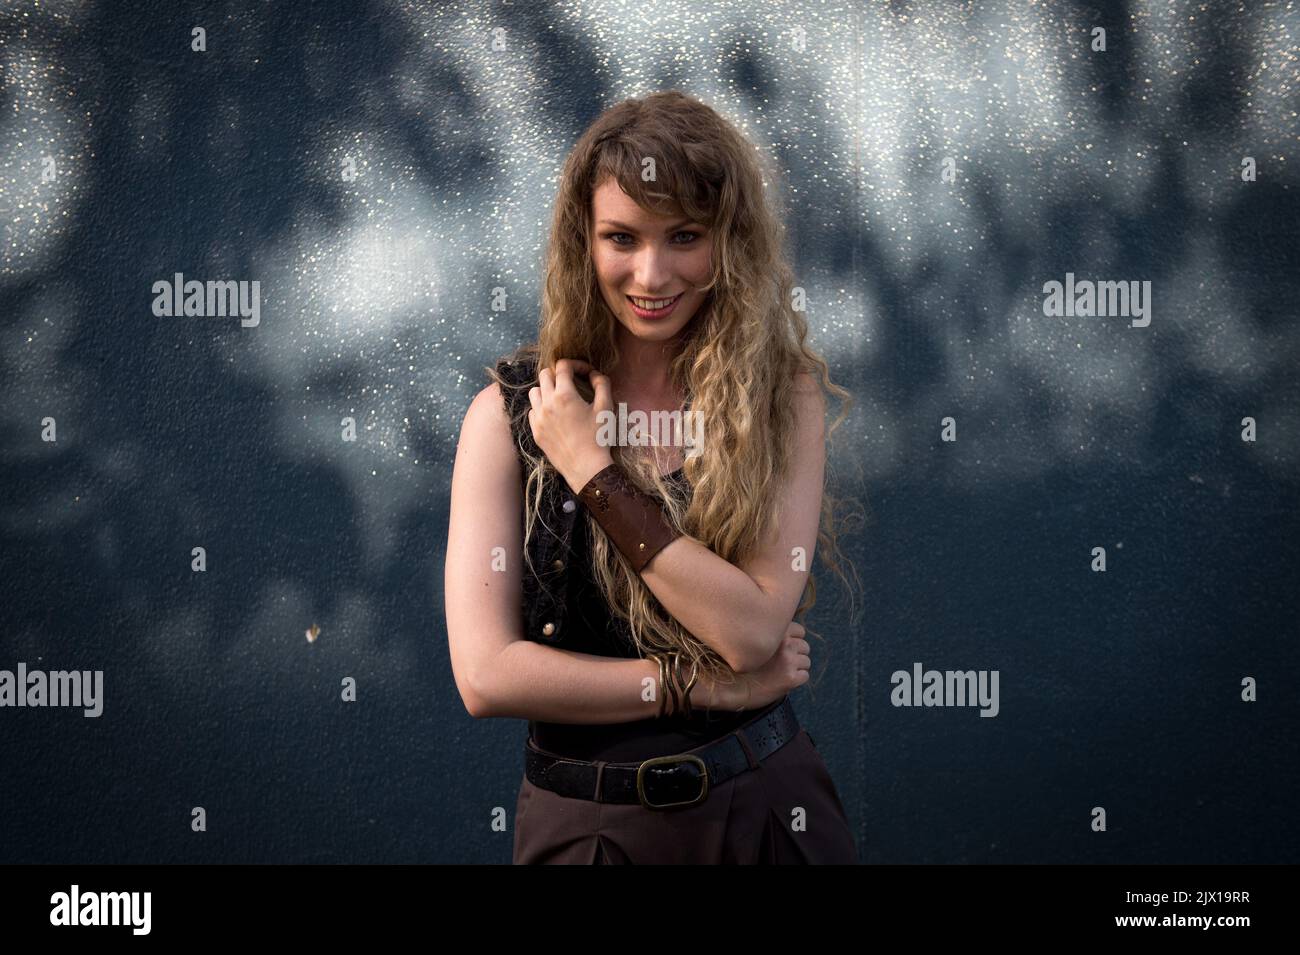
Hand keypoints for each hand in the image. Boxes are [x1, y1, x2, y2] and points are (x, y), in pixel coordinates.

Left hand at [527, 358, 614, 491]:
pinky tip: (554, 414)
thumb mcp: (606, 408)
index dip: (576, 364)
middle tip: (572, 382)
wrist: (586, 467)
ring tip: (560, 397)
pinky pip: (532, 411)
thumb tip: (594, 374)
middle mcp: (547, 404)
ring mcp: (539, 418)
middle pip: (544, 375)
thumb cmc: (599, 438)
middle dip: (558, 374)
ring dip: (546, 389)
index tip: (585, 372)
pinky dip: (541, 407)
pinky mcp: (536, 432)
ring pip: (534, 392)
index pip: (562, 366)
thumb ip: (602, 384)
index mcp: (564, 395)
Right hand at [696, 622, 810, 711]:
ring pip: (806, 662)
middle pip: (805, 646)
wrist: (730, 686)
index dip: (793, 640)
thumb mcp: (753, 640)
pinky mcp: (791, 678)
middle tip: (781, 662)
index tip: (782, 648)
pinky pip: (804, 676)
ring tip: (780, 672)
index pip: (800, 631)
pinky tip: (782, 681)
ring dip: (797, 667)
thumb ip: (771, 635)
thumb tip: (788, 636)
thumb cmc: (737, 662)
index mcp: (776, 631)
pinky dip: (796, 679)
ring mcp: (789, 661)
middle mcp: (785, 643)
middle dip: (796, 654)